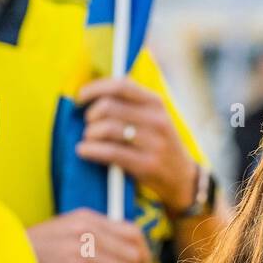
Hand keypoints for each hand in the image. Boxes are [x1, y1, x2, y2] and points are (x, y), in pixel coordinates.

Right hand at [27, 208, 151, 262]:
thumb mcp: (68, 229)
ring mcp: (80, 249)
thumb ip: (96, 234)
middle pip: (133, 255)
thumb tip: (129, 253)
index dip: (144, 253)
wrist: (7, 256)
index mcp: (88, 218)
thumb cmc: (39, 248)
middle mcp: (87, 230)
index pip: (133, 232)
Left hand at [75, 77, 197, 215]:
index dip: (95, 88)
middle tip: (88, 124)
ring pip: (107, 128)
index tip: (81, 97)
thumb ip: (128, 104)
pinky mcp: (147, 164)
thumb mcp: (152, 118)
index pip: (121, 85)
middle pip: (108, 106)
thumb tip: (88, 95)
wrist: (181, 177)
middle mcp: (157, 120)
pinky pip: (110, 152)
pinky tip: (83, 150)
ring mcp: (154, 143)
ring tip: (88, 139)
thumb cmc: (156, 143)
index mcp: (156, 103)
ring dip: (90, 133)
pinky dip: (90, 150)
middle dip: (91, 115)